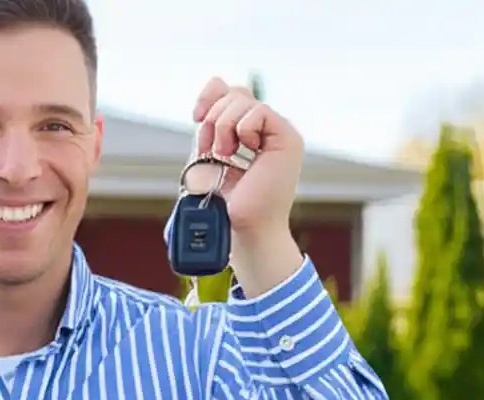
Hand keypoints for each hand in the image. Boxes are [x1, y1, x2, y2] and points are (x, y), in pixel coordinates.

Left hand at [186, 76, 303, 242]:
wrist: (239, 226)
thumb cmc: (222, 200)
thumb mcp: (208, 154)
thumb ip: (210, 125)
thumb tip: (209, 92)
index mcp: (247, 130)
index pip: (229, 90)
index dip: (209, 96)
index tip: (196, 117)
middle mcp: (265, 128)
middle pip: (234, 92)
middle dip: (212, 118)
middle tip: (214, 150)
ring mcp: (279, 132)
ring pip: (242, 100)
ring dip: (223, 127)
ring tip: (227, 155)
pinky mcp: (288, 139)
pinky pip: (259, 111)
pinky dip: (242, 129)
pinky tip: (245, 152)